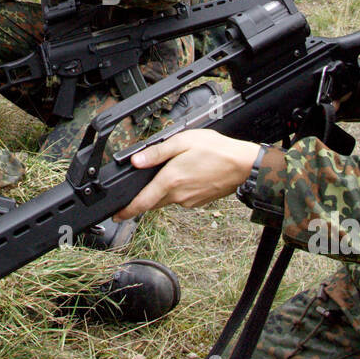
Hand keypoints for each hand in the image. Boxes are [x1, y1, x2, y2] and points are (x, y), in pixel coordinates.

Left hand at [115, 130, 262, 220]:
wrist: (243, 165)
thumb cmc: (215, 150)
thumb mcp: (182, 142)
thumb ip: (156, 153)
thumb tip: (135, 161)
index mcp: (170, 181)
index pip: (142, 202)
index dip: (127, 211)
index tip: (116, 216)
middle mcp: (178, 196)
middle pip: (153, 202)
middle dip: (144, 198)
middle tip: (139, 190)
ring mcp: (190, 201)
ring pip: (168, 200)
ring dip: (163, 191)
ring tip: (172, 173)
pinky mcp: (199, 202)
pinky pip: (182, 198)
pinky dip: (178, 190)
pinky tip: (187, 176)